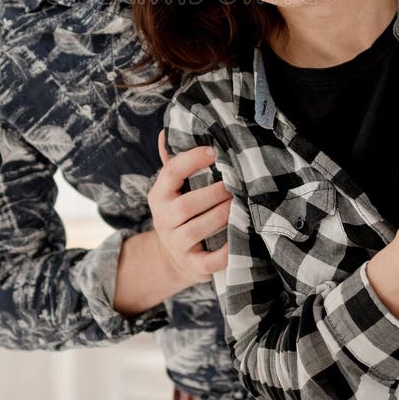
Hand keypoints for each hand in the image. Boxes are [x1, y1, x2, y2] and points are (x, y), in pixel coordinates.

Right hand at [147, 131, 230, 290]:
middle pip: (186, 205)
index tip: (214, 152)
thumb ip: (173, 163)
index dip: (192, 160)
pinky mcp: (192, 267)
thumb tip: (165, 133)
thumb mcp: (172, 189)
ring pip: (196, 230)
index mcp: (158, 196)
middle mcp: (163, 220)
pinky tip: (239, 236)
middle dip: (214, 193)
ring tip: (240, 204)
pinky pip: (209, 261)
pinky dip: (225, 252)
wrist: (172, 258)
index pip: (170, 173)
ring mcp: (176, 245)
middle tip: (235, 184)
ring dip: (222, 216)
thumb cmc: (180, 213)